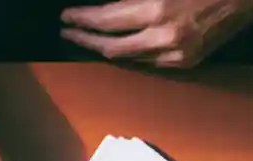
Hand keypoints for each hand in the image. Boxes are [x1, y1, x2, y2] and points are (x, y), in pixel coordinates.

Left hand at [60, 0, 252, 68]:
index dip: (83, 20)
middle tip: (68, 31)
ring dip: (106, 49)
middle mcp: (165, 37)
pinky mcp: (187, 62)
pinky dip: (132, 53)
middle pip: (111, 48)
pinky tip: (120, 45)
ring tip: (89, 38)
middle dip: (86, 39)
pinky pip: (149, 61)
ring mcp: (177, 54)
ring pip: (129, 58)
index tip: (66, 17)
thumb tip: (106, 5)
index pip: (107, 21)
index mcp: (158, 9)